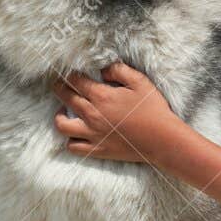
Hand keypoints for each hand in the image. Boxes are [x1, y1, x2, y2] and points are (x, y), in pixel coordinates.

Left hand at [53, 61, 175, 163]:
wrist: (162, 140)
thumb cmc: (153, 109)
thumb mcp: (140, 82)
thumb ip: (119, 71)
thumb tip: (103, 71)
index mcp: (102, 96)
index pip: (75, 81)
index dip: (70, 74)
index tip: (70, 72)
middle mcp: (92, 115)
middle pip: (66, 98)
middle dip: (59, 88)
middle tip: (59, 84)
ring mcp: (93, 134)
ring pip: (62, 125)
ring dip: (58, 116)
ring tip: (62, 111)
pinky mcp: (97, 150)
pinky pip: (73, 147)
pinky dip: (70, 140)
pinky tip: (76, 133)